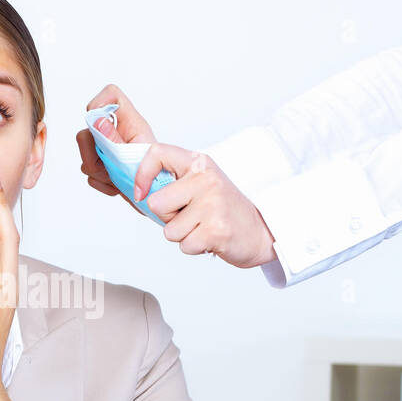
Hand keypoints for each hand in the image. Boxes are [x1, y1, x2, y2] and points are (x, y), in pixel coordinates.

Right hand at [75, 83, 153, 218]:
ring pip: (85, 153)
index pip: (111, 95)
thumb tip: (97, 119)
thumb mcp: (138, 157)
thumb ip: (115, 139)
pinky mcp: (104, 166)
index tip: (97, 124)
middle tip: (107, 166)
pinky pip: (89, 172)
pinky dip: (101, 184)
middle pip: (88, 127)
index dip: (99, 103)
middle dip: (91, 151)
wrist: (161, 199)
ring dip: (99, 171)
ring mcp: (109, 149)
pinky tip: (116, 186)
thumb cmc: (160, 177)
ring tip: (118, 179)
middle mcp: (117, 133)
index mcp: (130, 123)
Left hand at [133, 143, 277, 266]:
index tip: (140, 192)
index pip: (157, 153)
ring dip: (183, 235)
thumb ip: (174, 183)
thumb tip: (139, 191)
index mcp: (200, 164)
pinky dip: (194, 247)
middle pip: (156, 203)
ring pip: (169, 230)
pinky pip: (184, 245)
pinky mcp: (215, 230)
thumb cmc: (226, 210)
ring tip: (203, 227)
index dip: (142, 174)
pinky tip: (210, 238)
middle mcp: (206, 179)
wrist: (262, 232)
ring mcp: (212, 204)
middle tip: (191, 216)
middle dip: (167, 217)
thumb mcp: (202, 184)